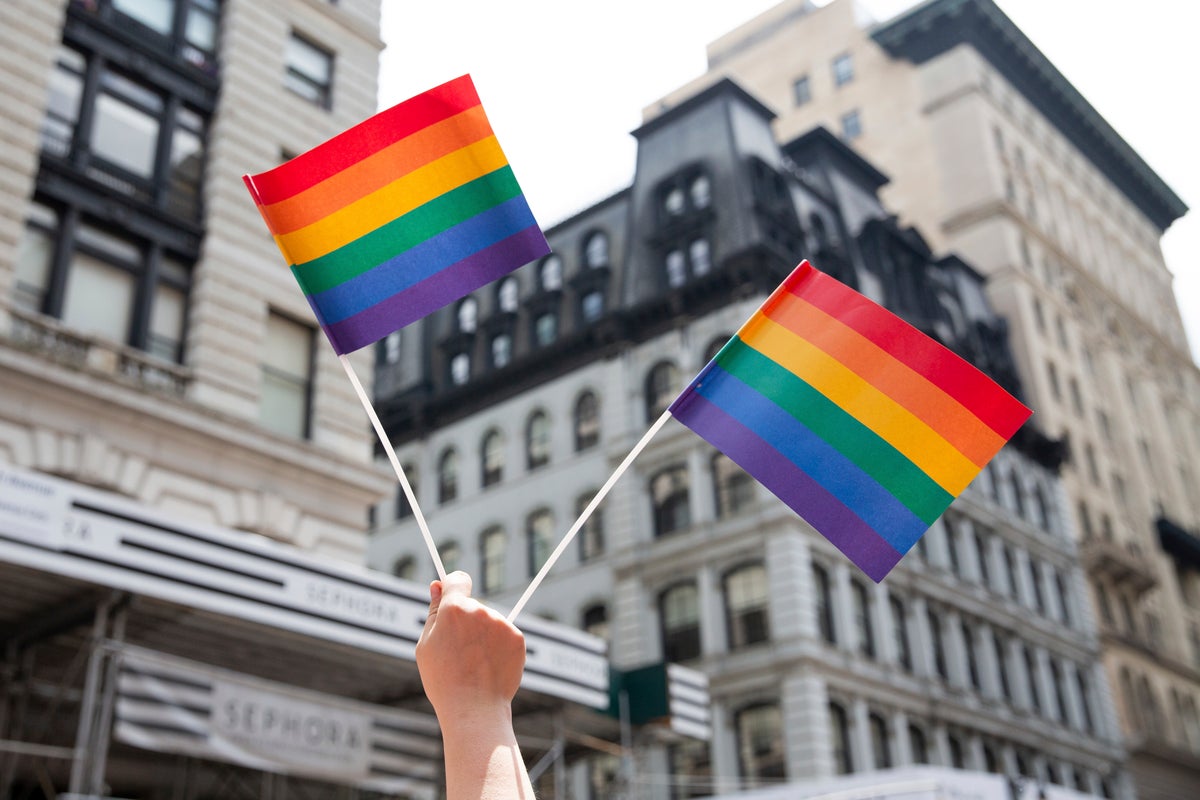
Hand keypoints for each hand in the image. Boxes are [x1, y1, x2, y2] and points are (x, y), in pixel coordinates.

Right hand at [415, 571, 526, 720]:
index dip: (453, 586)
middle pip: (473, 606)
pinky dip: (498, 647)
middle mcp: (480, 611)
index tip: (452, 593)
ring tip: (473, 664)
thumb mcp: (426, 646)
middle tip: (458, 651)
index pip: (458, 580)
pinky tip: (489, 666)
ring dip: (483, 635)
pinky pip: (505, 635)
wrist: (474, 710)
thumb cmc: (443, 680)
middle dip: (466, 621)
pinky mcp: (517, 638)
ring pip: (490, 622)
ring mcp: (501, 624)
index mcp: (454, 609)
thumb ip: (433, 612)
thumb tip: (437, 585)